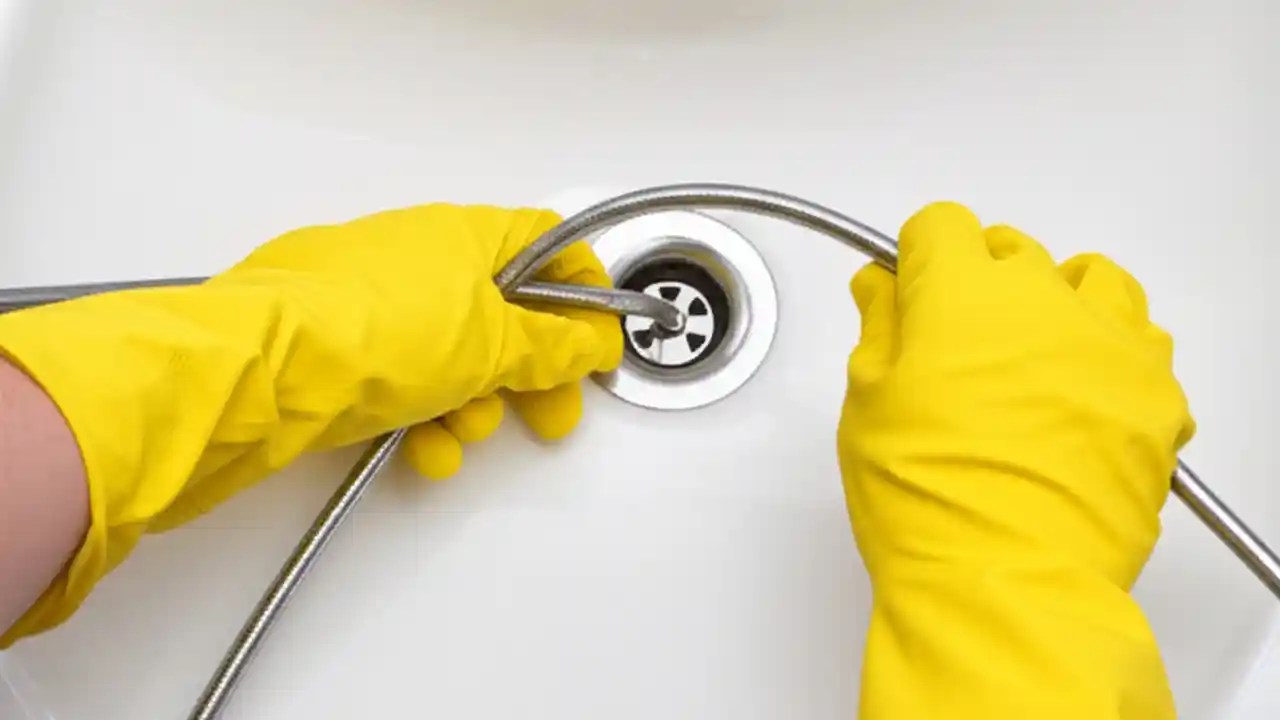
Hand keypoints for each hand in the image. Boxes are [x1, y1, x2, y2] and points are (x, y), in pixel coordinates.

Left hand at [0, 203, 621, 643]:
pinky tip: (422, 452)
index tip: (600, 341)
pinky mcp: (335, 353)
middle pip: (503, 313)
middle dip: (530, 373)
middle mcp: (416, 260)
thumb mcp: (492, 344)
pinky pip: (400, 385)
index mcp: (461, 234)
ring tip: (464, 435)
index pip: (546, 242)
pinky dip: (422, 420)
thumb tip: (597, 339)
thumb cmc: (374, 334)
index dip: (583, 290)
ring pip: (451, 358)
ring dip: (473, 406)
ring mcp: (371, 306)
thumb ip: (556, 345)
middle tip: (552, 415)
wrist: (257, 372)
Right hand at [838, 202, 1192, 717]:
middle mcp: (1043, 300)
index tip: (909, 294)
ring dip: (1057, 301)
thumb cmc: (926, 499)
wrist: (1005, 584)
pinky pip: (1142, 343)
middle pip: (1012, 251)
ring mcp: (1109, 346)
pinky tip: (1082, 396)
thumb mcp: (868, 407)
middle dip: (980, 282)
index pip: (940, 227)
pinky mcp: (1155, 396)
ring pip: (1091, 281)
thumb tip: (882, 288)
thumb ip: (879, 330)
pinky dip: (1112, 354)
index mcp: (961, 293)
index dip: (916, 260)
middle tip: (957, 348)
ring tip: (1032, 355)